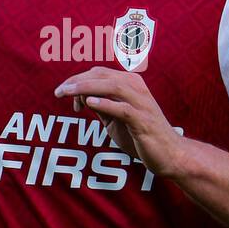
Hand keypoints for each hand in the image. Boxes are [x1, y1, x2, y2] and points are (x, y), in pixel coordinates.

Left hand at [54, 67, 183, 177]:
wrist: (170, 154)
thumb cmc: (142, 136)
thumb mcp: (116, 118)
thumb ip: (102, 106)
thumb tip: (82, 97)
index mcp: (130, 84)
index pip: (98, 73)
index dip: (78, 80)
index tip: (63, 94)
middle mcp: (136, 88)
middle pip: (101, 75)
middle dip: (76, 81)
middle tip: (58, 91)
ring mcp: (141, 103)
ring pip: (111, 86)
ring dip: (85, 88)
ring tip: (67, 93)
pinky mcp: (143, 121)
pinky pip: (123, 108)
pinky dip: (106, 104)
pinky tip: (89, 103)